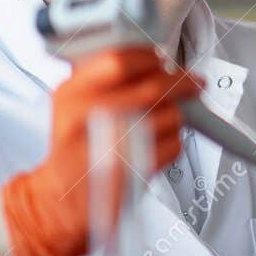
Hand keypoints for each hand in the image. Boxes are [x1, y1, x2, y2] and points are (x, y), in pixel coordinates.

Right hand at [1, 47, 202, 255]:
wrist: (63, 198)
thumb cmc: (73, 148)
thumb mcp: (71, 102)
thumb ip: (103, 75)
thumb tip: (150, 58)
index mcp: (73, 94)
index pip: (120, 60)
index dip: (149, 58)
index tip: (160, 60)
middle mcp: (91, 117)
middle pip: (154, 87)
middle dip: (182, 83)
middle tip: (192, 82)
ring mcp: (115, 145)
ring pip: (171, 116)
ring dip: (176, 116)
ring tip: (162, 120)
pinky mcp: (137, 169)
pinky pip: (174, 144)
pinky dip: (173, 142)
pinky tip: (156, 145)